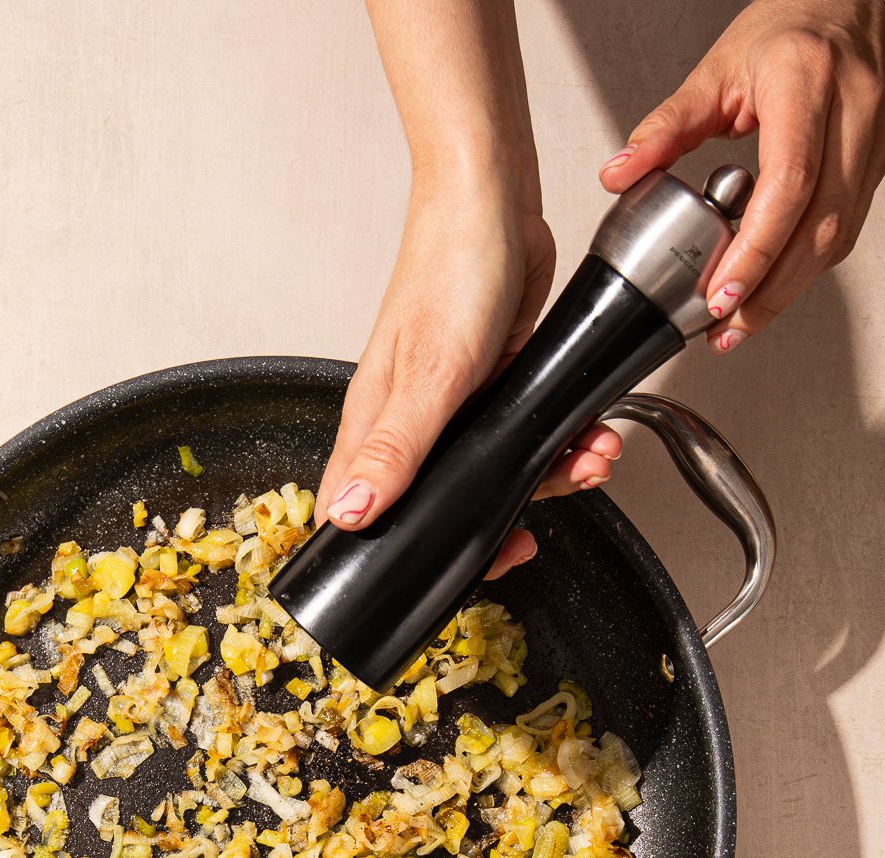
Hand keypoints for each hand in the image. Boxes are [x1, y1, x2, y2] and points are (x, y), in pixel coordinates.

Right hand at [317, 179, 623, 575]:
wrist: (496, 198)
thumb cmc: (448, 267)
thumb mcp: (429, 375)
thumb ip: (395, 452)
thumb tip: (350, 517)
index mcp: (374, 431)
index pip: (361, 518)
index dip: (399, 559)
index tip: (454, 574)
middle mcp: (410, 426)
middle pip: (444, 508)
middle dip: (497, 524)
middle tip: (533, 532)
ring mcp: (456, 409)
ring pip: (498, 474)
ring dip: (549, 480)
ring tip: (588, 462)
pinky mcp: (497, 387)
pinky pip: (529, 436)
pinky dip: (564, 444)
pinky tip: (591, 437)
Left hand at [600, 0, 884, 351]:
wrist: (848, 1)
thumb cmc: (790, 26)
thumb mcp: (717, 68)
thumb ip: (666, 126)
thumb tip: (619, 172)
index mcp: (807, 83)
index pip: (788, 184)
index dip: (754, 250)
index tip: (719, 293)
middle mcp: (852, 111)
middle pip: (818, 226)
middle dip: (768, 290)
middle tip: (724, 326)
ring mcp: (873, 140)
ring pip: (838, 236)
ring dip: (787, 290)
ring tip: (738, 322)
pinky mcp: (876, 163)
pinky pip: (845, 227)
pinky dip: (805, 265)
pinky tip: (769, 285)